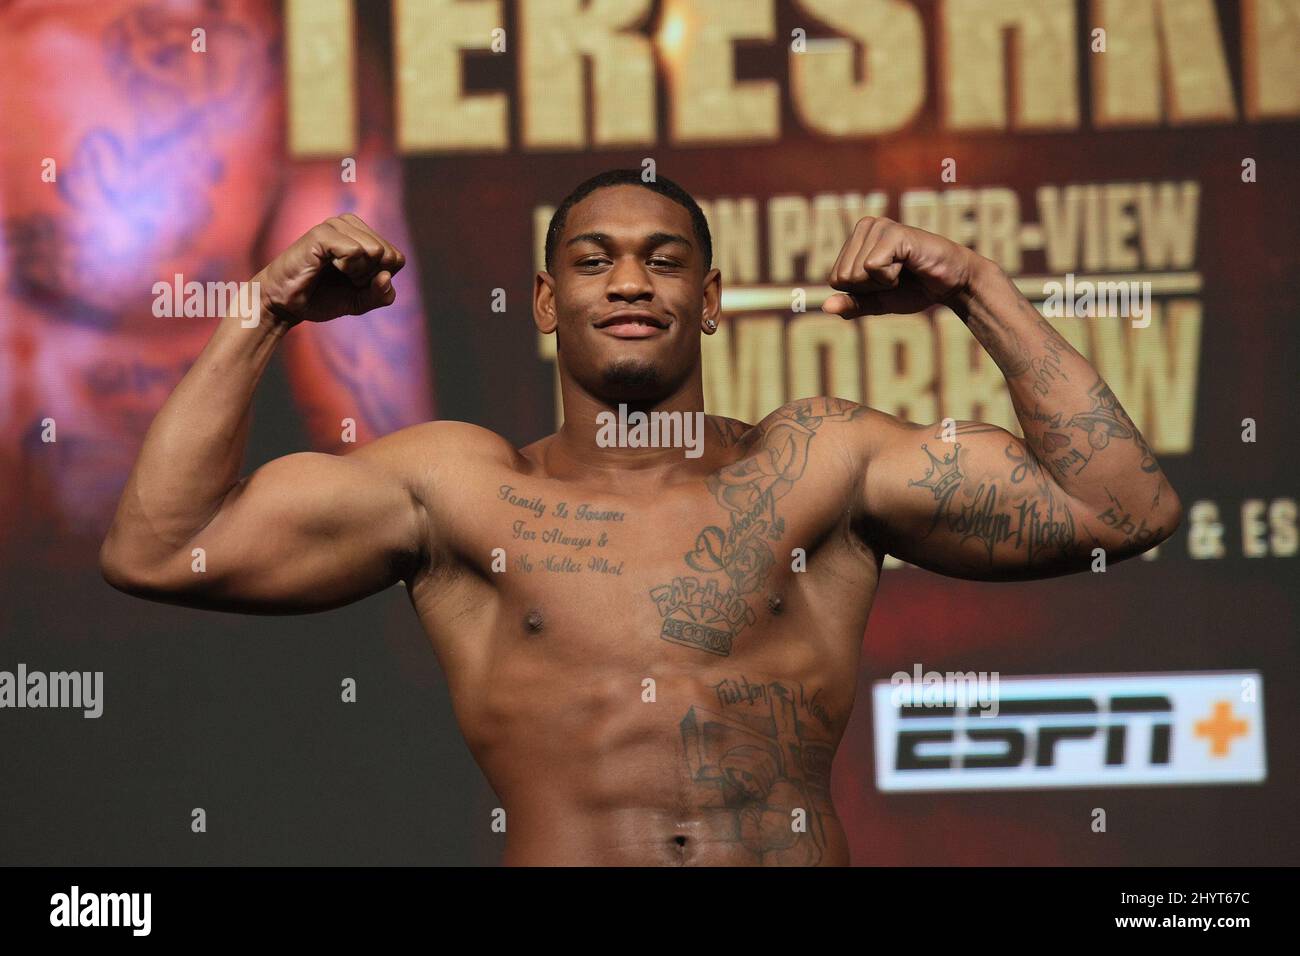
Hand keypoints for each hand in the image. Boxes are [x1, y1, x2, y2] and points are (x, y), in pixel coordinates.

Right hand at [254, 214, 406, 325]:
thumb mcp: (360, 302)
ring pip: (375, 251)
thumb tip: (387, 276)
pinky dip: (347, 268)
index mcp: (363, 235)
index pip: (397, 258)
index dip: (381, 279)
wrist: (286, 303)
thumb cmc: (321, 297)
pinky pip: (355, 251)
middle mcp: (350, 224)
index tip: (357, 284)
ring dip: (358, 273)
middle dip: (370, 277)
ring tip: (335, 273)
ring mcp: (336, 225)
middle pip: (388, 255)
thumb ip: (382, 294)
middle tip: (345, 280)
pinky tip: (327, 267)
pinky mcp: (322, 233)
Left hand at [821, 216, 978, 318]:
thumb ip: (852, 304)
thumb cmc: (915, 289)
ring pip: (855, 273)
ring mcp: (879, 226)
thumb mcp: (877, 301)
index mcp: (856, 240)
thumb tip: (824, 306)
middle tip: (897, 276)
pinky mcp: (893, 232)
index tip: (886, 281)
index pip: (835, 280)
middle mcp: (865, 226)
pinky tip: (909, 265)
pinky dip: (891, 277)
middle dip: (870, 287)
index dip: (861, 291)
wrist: (952, 284)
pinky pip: (872, 268)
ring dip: (883, 282)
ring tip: (904, 269)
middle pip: (842, 277)